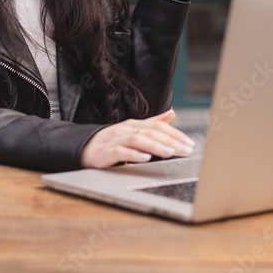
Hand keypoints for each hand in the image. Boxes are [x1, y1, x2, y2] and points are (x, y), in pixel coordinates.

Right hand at [80, 110, 195, 168]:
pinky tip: (145, 159)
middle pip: (150, 132)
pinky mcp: (105, 153)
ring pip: (137, 140)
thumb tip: (172, 114)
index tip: (189, 143)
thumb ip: (153, 123)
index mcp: (134, 125)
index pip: (158, 126)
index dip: (175, 133)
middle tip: (186, 150)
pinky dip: (133, 155)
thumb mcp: (133, 130)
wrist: (83, 147)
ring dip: (155, 147)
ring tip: (170, 153)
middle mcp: (125, 130)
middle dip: (170, 141)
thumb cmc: (111, 140)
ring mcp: (115, 140)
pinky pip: (120, 152)